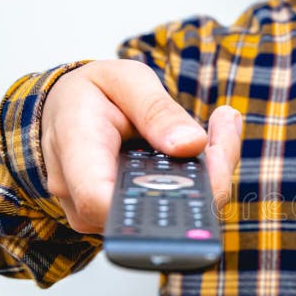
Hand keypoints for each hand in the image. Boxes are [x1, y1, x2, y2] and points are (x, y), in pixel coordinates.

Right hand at [41, 59, 241, 233]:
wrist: (68, 112)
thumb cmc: (93, 94)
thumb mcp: (124, 80)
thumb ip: (156, 110)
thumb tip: (190, 145)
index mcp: (74, 153)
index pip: (100, 200)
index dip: (157, 199)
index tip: (205, 160)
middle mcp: (81, 196)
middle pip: (152, 212)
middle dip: (206, 179)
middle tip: (226, 129)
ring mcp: (104, 214)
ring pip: (171, 214)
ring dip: (208, 177)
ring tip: (221, 127)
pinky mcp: (128, 215)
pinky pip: (172, 208)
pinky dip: (199, 181)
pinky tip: (212, 146)